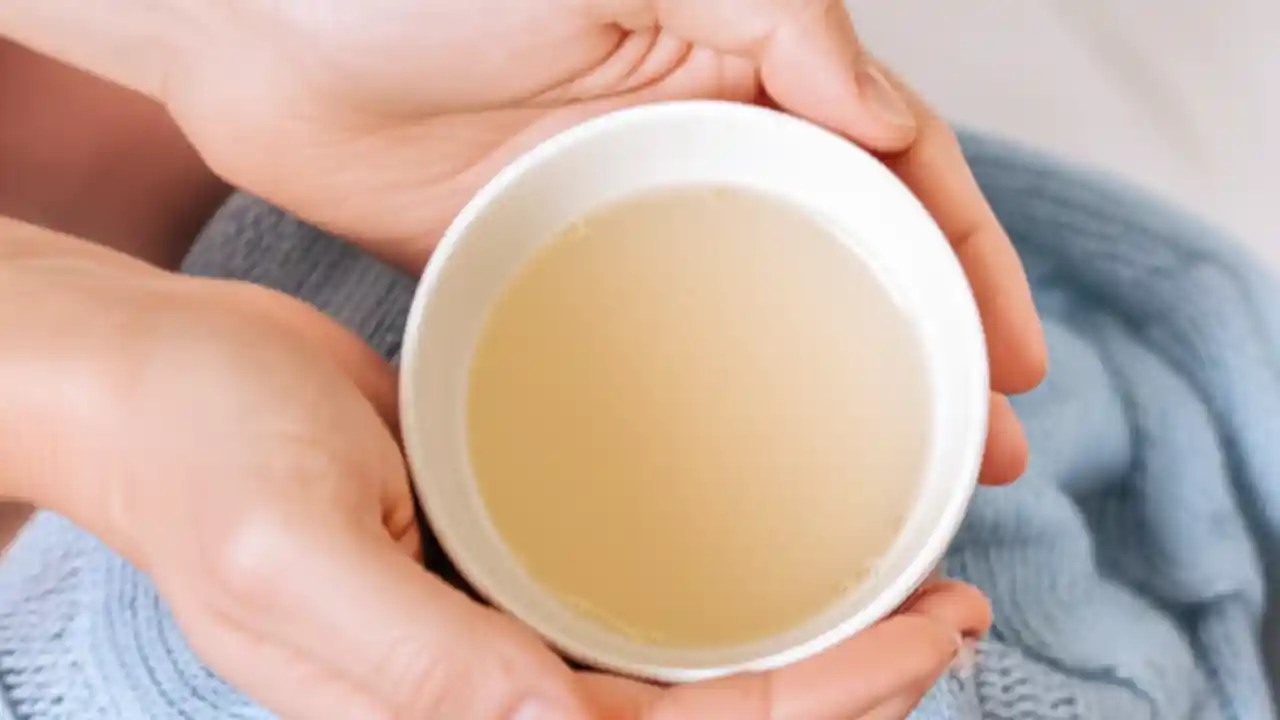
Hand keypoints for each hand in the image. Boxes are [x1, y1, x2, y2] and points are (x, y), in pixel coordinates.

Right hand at [1, 224, 987, 718]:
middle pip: (711, 717)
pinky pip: (641, 601)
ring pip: (692, 667)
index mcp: (453, 719)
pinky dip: (730, 583)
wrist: (161, 388)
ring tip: (907, 583)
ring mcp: (507, 635)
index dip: (815, 704)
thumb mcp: (288, 557)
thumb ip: (418, 665)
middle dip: (844, 681)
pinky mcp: (510, 565)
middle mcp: (495, 694)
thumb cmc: (202, 462)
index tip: (927, 631)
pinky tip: (789, 546)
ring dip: (806, 636)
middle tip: (954, 602)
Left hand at [163, 0, 1042, 484]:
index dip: (970, 258)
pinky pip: (653, 347)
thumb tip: (891, 116)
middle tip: (980, 457)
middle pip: (849, 257)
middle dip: (927, 351)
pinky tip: (739, 469)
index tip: (1015, 357)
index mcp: (739, 65)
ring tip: (894, 490)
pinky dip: (709, 404)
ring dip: (835, 396)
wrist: (249, 32)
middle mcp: (697, 141)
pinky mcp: (546, 272)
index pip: (896, 165)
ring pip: (763, 317)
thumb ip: (769, 11)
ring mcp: (623, 215)